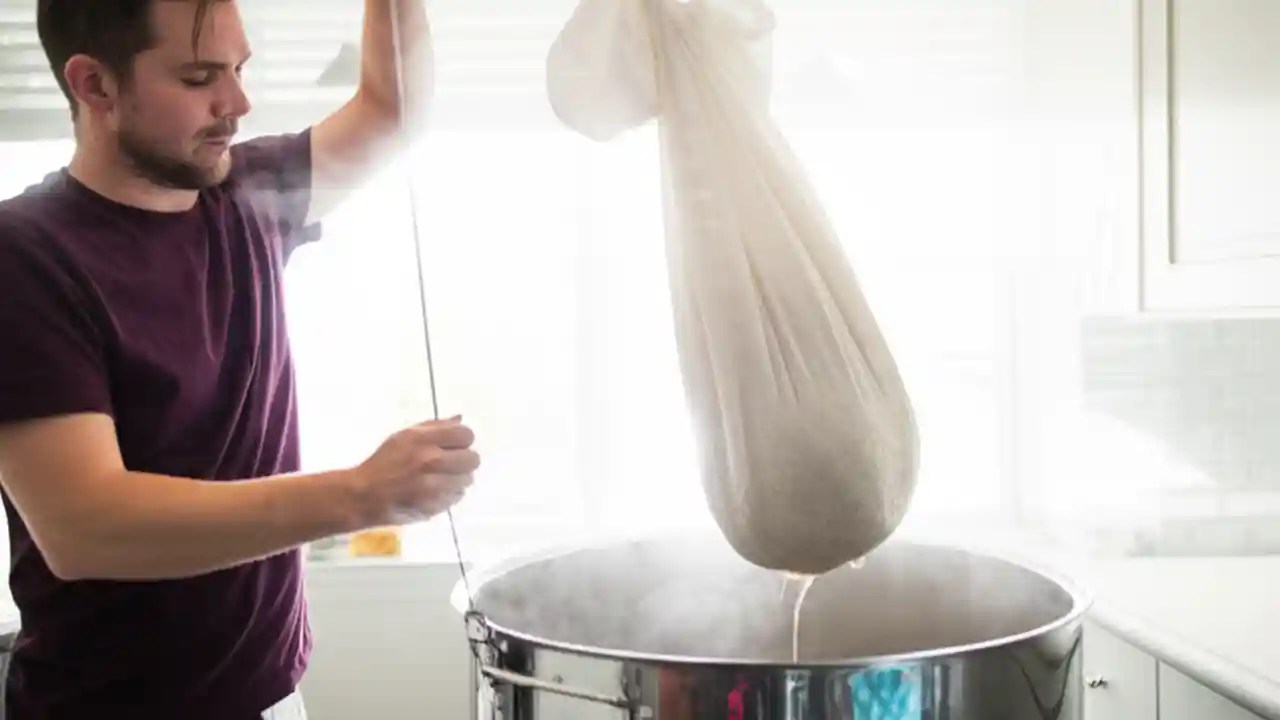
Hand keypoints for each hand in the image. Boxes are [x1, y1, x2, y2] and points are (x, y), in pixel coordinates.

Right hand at [349, 416, 479, 526]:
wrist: (364, 496)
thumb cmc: (384, 462)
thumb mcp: (404, 436)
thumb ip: (434, 427)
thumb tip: (460, 419)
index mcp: (422, 439)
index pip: (465, 435)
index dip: (461, 440)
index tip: (453, 446)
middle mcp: (430, 461)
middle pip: (473, 459)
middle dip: (464, 461)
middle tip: (449, 464)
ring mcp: (434, 486)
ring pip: (467, 479)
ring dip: (457, 479)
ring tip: (439, 479)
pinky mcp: (435, 506)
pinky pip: (457, 497)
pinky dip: (450, 494)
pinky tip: (434, 492)